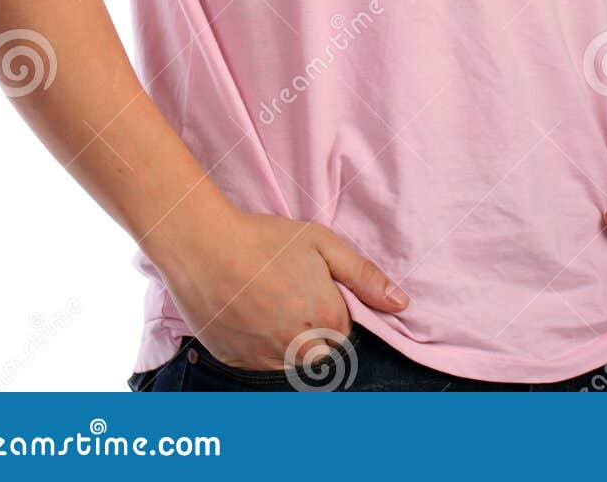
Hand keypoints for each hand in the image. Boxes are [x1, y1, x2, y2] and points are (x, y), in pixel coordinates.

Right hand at [152, 205, 409, 372]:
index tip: (313, 289)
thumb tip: (401, 304)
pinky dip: (262, 349)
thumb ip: (364, 276)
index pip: (345, 333)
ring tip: (270, 306)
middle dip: (315, 333)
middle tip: (291, 299)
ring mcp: (268, 359)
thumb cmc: (266, 239)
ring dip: (290, 343)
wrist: (205, 248)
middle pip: (322, 355)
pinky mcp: (240, 364)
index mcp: (326, 317)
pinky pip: (263, 367)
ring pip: (293, 364)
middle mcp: (300, 346)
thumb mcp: (322, 244)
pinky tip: (250, 317)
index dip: (332, 311)